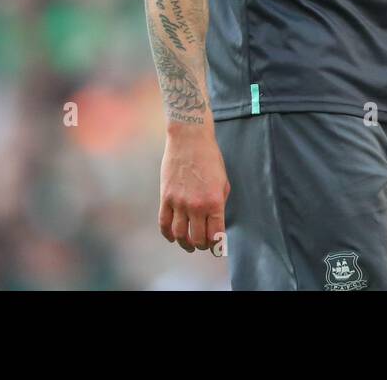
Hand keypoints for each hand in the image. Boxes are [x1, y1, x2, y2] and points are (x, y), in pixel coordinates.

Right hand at [159, 123, 230, 252]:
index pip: (216, 234)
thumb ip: (220, 203)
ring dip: (185, 243)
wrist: (189, 138)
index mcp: (214, 202)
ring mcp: (179, 202)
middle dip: (202, 246)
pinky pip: (164, 223)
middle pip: (197, 239)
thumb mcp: (223, 181)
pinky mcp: (165, 197)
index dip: (217, 245)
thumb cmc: (210, 157)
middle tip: (204, 245)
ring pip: (179, 234)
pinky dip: (168, 234)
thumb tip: (216, 222)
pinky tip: (173, 237)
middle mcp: (196, 205)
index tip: (217, 248)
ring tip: (189, 244)